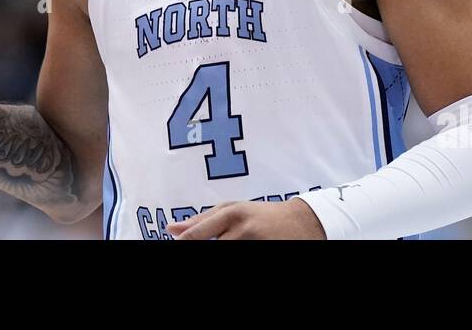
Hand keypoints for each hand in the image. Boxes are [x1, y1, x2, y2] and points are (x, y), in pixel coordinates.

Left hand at [166, 197, 325, 239]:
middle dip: (199, 248)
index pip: (197, 234)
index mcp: (232, 214)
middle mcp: (243, 230)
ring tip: (230, 241)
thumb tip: (170, 229)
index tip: (176, 245)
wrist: (302, 222)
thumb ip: (201, 220)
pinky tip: (238, 249)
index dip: (183, 243)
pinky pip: (242, 261)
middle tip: (207, 243)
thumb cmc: (261, 214)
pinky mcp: (264, 254)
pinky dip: (235, 255)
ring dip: (221, 250)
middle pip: (211, 248)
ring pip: (224, 254)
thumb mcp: (233, 209)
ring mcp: (255, 245)